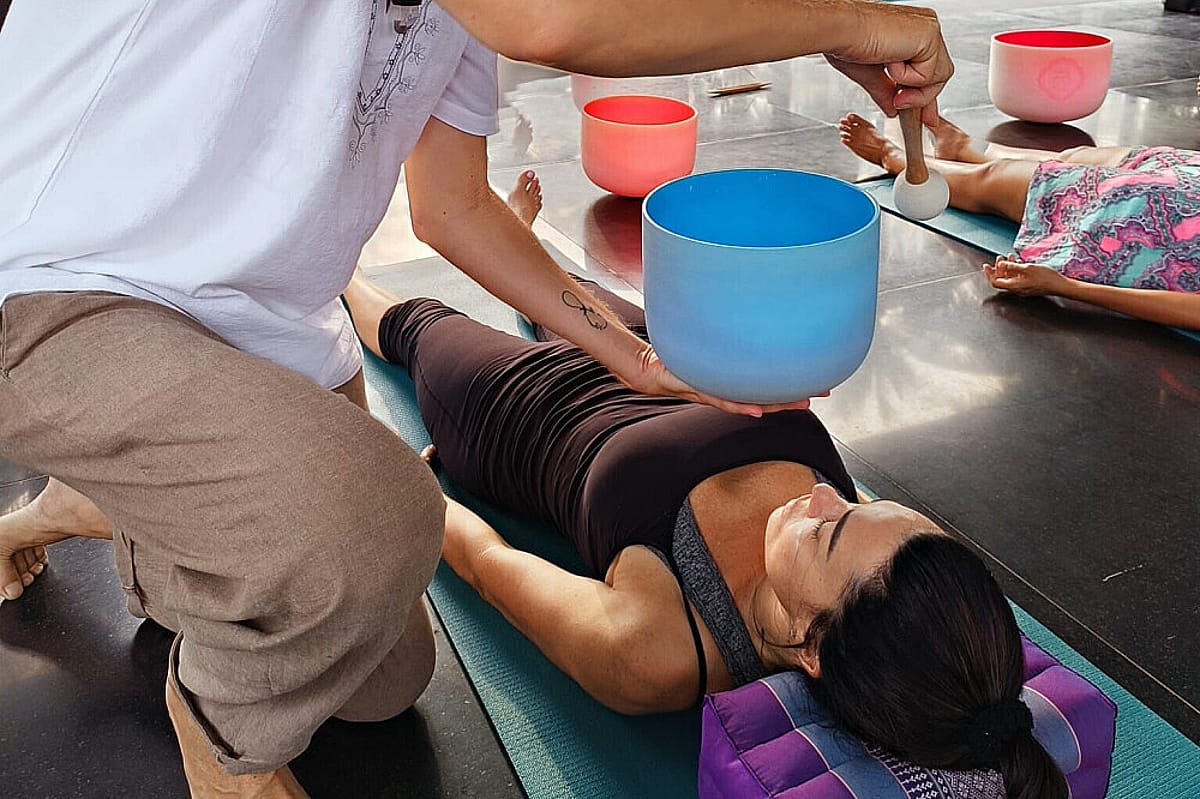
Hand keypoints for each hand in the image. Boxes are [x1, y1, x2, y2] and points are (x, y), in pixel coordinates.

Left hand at [621, 343, 814, 417]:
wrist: (651, 368)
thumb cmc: (680, 355)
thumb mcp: (707, 339)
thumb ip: (724, 330)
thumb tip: (739, 304)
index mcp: (735, 377)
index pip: (769, 379)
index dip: (792, 378)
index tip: (817, 371)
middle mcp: (731, 388)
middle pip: (770, 395)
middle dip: (796, 394)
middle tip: (823, 390)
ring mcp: (718, 392)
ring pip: (754, 402)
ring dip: (778, 404)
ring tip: (801, 403)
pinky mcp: (701, 391)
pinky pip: (724, 401)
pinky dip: (740, 406)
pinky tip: (756, 410)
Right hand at [827, 3, 952, 126]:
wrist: (840, 31)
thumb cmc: (847, 42)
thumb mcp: (870, 74)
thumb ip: (886, 91)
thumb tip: (893, 109)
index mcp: (912, 31)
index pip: (930, 69)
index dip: (926, 95)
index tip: (924, 118)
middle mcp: (924, 27)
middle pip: (940, 74)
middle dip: (922, 96)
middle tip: (899, 104)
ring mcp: (928, 29)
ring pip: (940, 76)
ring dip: (912, 87)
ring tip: (890, 76)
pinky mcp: (929, 35)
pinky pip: (929, 72)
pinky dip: (907, 77)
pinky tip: (889, 60)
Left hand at [983, 254, 1067, 296]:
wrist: (1059, 285)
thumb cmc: (1045, 277)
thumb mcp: (1027, 268)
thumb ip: (1012, 266)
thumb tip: (1001, 264)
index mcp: (1014, 286)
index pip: (995, 282)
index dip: (989, 274)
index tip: (986, 265)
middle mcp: (1016, 289)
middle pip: (1002, 279)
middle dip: (999, 267)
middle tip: (999, 258)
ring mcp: (1023, 288)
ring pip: (1010, 278)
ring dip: (1008, 267)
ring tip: (1010, 257)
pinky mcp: (1029, 286)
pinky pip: (1018, 278)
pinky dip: (1016, 270)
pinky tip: (1019, 262)